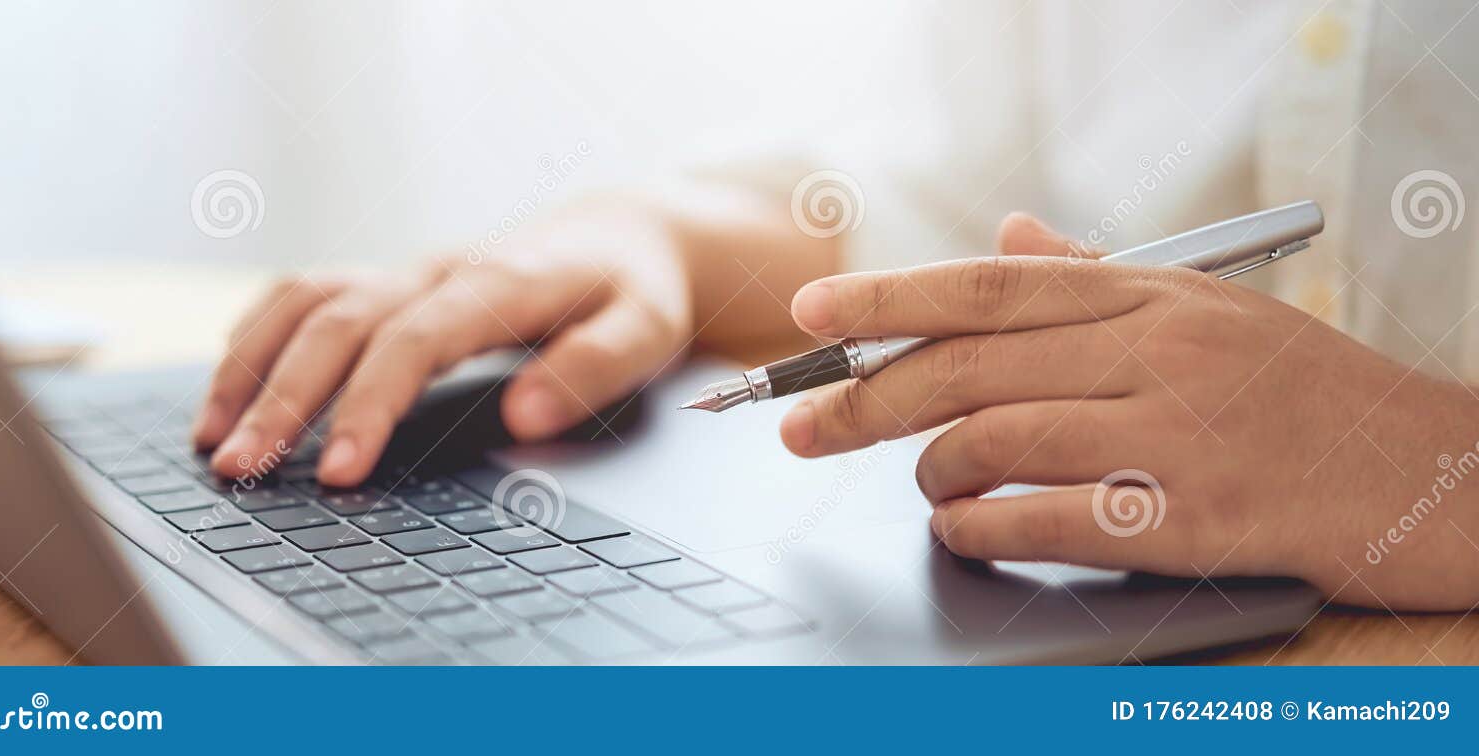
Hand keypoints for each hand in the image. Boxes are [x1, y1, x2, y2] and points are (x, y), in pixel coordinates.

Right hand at [192, 202, 691, 486]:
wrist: (623, 232)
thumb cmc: (634, 290)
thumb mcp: (646, 331)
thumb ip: (592, 369)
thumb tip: (524, 416)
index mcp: (496, 285)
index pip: (411, 342)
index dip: (367, 405)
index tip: (336, 472)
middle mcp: (439, 271)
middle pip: (338, 323)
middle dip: (281, 397)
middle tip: (241, 471)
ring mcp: (409, 272)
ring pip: (307, 300)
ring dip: (251, 364)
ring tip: (211, 437)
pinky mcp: (395, 281)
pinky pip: (309, 292)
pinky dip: (261, 331)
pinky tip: (230, 377)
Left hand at [779, 213, 1478, 610]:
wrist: (1436, 474)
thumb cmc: (1305, 394)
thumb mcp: (1209, 310)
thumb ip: (1093, 276)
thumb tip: (1004, 236)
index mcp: (1150, 296)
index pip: (986, 287)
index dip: (885, 298)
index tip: (807, 316)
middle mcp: (1157, 352)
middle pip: (969, 365)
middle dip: (865, 396)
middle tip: (801, 428)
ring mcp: (1180, 434)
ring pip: (999, 440)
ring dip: (931, 472)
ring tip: (922, 487)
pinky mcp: (1199, 517)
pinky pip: (1053, 519)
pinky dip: (986, 527)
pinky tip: (964, 530)